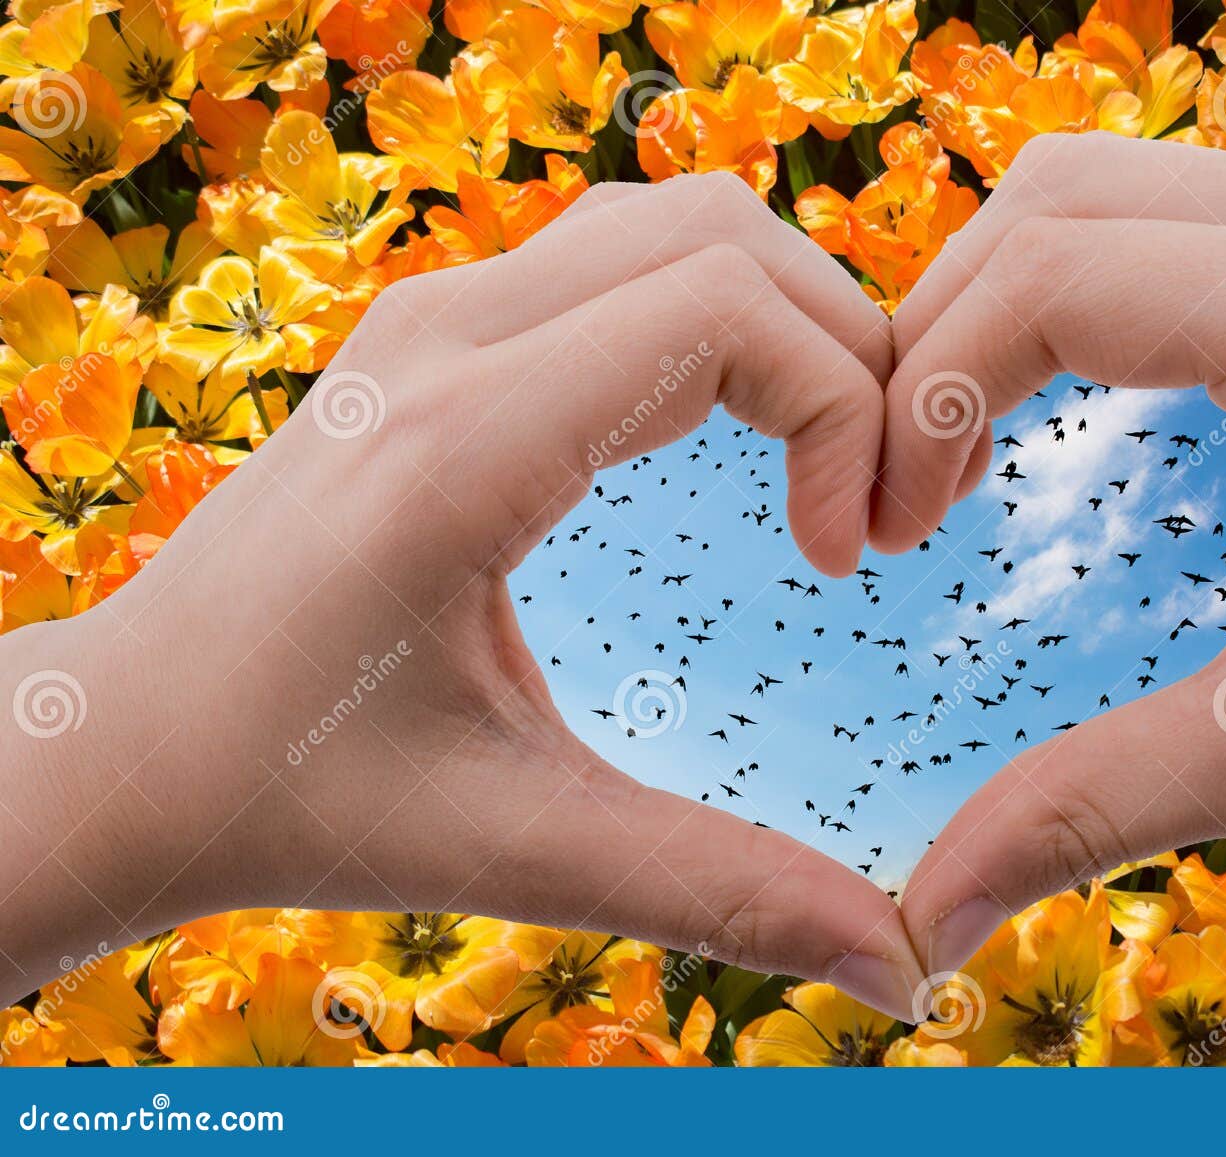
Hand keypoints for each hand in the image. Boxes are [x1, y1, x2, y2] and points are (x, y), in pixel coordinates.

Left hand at [2, 173, 926, 1018]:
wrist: (137, 738)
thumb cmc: (294, 791)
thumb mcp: (510, 844)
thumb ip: (716, 890)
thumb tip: (897, 962)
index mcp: (458, 448)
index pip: (721, 312)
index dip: (840, 412)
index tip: (844, 557)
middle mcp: (440, 338)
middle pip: (721, 235)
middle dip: (844, 349)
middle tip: (867, 502)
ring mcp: (430, 315)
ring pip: (673, 221)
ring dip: (784, 317)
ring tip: (822, 456)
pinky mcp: (435, 331)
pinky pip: (619, 256)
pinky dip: (715, 312)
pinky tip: (730, 431)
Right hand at [880, 132, 1225, 976]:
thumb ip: (1090, 810)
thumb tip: (916, 924)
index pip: (1047, 281)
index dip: (922, 398)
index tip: (886, 533)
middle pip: (1047, 205)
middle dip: (937, 341)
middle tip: (905, 501)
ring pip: (1092, 191)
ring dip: (995, 309)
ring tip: (961, 457)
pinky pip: (1154, 217)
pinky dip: (1065, 298)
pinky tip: (1054, 412)